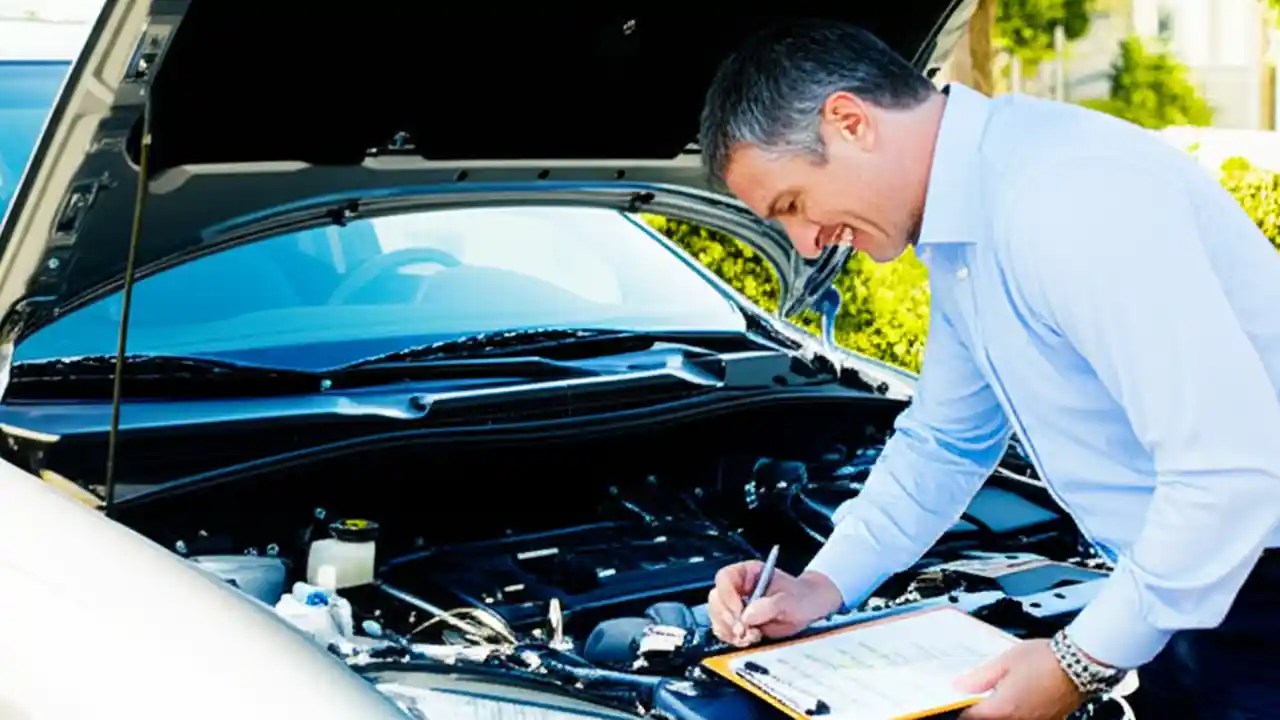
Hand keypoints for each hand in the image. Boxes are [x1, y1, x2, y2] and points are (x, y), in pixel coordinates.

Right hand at [707, 561, 842, 646]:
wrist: (810, 610)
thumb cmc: (801, 597)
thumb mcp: (790, 598)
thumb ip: (770, 605)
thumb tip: (748, 615)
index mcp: (747, 573)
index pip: (725, 578)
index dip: (727, 595)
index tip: (739, 612)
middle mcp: (738, 588)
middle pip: (716, 600)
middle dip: (728, 618)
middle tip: (745, 630)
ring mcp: (736, 606)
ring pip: (717, 617)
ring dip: (731, 631)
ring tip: (752, 635)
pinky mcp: (738, 623)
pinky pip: (724, 631)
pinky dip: (733, 639)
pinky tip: (748, 639)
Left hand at [955, 639, 1084, 719]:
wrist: (1080, 663)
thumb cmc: (1045, 658)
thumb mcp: (1005, 661)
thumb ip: (979, 677)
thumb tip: (959, 685)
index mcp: (1003, 709)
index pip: (970, 717)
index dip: (960, 707)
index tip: (958, 699)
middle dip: (980, 710)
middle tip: (977, 696)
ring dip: (998, 711)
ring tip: (998, 695)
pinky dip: (1015, 713)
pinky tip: (1015, 699)